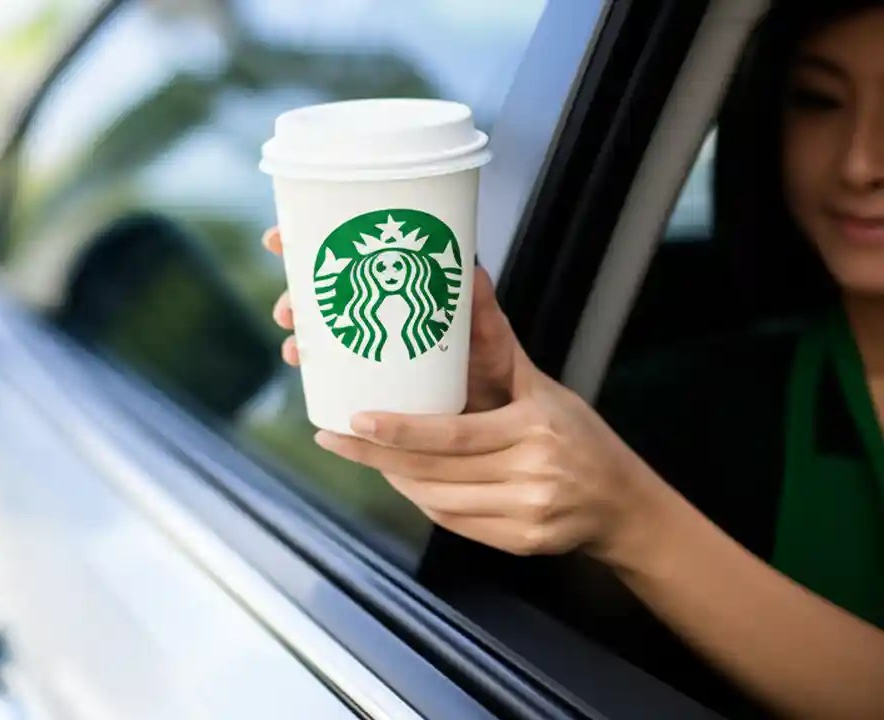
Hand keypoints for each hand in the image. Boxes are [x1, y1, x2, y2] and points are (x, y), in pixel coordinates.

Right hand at [263, 227, 520, 411]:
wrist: (505, 424)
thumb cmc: (498, 368)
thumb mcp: (490, 334)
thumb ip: (482, 308)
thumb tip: (470, 267)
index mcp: (400, 288)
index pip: (346, 256)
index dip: (305, 243)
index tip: (276, 241)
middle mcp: (379, 314)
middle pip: (322, 295)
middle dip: (294, 298)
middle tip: (287, 310)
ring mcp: (373, 351)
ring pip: (322, 336)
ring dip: (300, 338)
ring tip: (296, 349)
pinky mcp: (371, 389)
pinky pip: (332, 377)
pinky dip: (313, 374)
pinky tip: (305, 378)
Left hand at [263, 227, 670, 565]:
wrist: (622, 502)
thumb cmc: (578, 434)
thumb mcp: (540, 384)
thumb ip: (497, 339)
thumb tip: (469, 277)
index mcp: (534, 428)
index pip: (454, 434)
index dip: (401, 431)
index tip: (357, 418)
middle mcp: (531, 474)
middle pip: (436, 471)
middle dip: (377, 456)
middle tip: (334, 439)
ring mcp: (526, 515)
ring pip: (438, 500)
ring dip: (396, 479)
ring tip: (367, 454)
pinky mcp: (520, 543)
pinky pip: (454, 522)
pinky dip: (424, 501)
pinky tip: (405, 480)